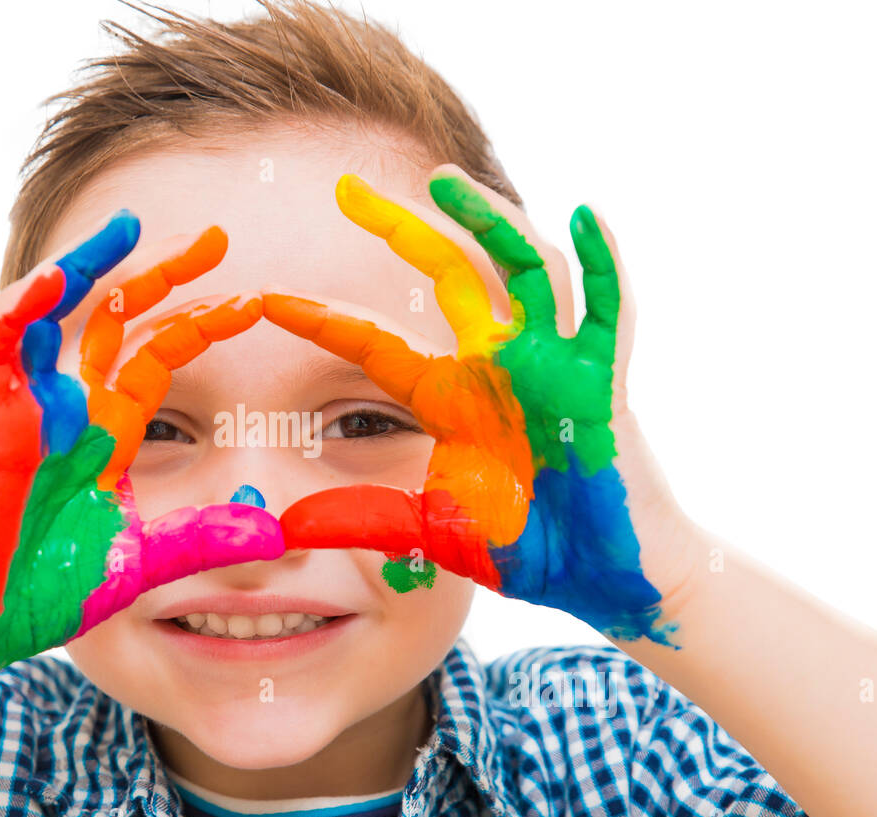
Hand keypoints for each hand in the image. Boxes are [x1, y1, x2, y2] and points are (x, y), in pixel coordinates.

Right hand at [0, 215, 281, 698]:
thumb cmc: (42, 591)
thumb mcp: (140, 562)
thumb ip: (201, 539)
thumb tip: (275, 533)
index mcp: (105, 433)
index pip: (157, 357)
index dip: (201, 324)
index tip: (252, 301)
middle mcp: (66, 408)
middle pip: (114, 320)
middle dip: (162, 274)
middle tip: (218, 237)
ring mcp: (21, 408)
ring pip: (51, 316)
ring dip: (87, 269)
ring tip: (130, 227)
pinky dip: (20, 312)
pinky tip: (57, 281)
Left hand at [262, 171, 684, 644]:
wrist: (598, 574)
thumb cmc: (524, 546)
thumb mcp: (429, 530)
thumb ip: (363, 521)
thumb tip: (288, 526)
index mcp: (449, 397)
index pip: (374, 345)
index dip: (323, 321)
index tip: (268, 300)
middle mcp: (496, 364)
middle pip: (446, 274)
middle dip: (399, 226)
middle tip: (345, 187)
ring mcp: (551, 364)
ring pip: (522, 269)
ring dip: (487, 221)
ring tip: (443, 182)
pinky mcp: (602, 381)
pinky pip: (608, 310)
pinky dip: (604, 262)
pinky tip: (585, 214)